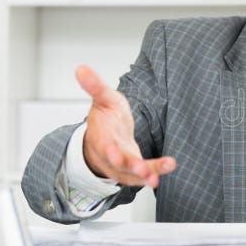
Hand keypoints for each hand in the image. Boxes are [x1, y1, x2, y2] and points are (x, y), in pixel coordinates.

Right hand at [75, 65, 175, 187]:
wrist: (106, 137)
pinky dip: (152, 175)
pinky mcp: (132, 171)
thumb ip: (96, 86)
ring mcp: (121, 165)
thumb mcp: (104, 99)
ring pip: (132, 172)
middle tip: (141, 169)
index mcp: (101, 136)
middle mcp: (110, 154)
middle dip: (129, 166)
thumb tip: (81, 68)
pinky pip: (141, 175)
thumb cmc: (106, 118)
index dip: (109, 150)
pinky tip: (163, 172)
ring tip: (156, 177)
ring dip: (145, 174)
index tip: (115, 154)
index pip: (104, 144)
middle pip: (118, 163)